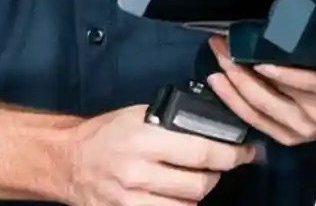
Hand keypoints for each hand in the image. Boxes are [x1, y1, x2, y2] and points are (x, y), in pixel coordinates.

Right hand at [66, 104, 256, 205]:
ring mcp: (131, 201)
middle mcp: (138, 173)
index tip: (247, 152)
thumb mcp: (136, 117)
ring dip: (197, 195)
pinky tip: (176, 197)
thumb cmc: (104, 134)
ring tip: (193, 181)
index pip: (201, 153)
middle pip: (199, 185)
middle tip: (217, 166)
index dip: (231, 155)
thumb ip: (171, 124)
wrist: (67, 161)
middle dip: (215, 175)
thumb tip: (213, 129)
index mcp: (142, 140)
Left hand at [205, 0, 315, 145]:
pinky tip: (218, 82)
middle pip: (276, 96)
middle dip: (244, 70)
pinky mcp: (288, 135)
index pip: (314, 85)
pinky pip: (256, 121)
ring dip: (233, 84)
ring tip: (216, 57)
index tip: (261, 61)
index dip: (287, 76)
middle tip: (222, 45)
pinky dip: (234, 103)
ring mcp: (303, 128)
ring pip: (261, 108)